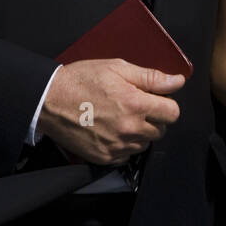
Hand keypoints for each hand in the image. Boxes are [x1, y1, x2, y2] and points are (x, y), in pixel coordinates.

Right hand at [39, 58, 183, 164]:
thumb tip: (177, 81)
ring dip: (140, 133)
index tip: (156, 100)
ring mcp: (117, 145)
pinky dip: (125, 145)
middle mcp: (129, 128)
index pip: (173, 113)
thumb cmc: (80, 81)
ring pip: (145, 144)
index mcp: (136, 104)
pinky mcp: (104, 157)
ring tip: (122, 118)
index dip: (166, 104)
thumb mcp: (118, 68)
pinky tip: (113, 130)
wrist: (49, 100)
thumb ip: (151, 77)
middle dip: (154, 118)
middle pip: (161, 130)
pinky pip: (128, 155)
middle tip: (136, 106)